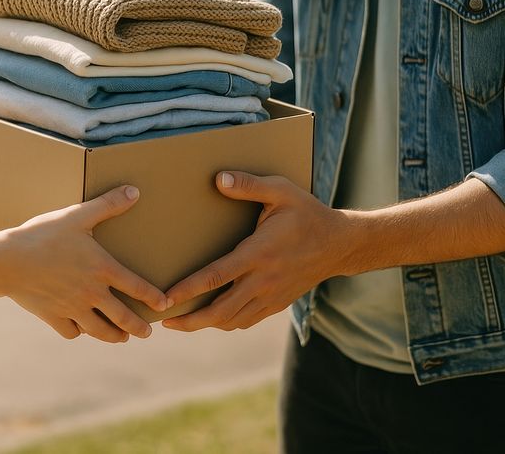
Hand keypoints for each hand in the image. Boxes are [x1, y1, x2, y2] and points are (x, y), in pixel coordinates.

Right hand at [0, 185, 171, 342]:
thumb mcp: (77, 215)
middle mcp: (91, 293)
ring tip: (121, 338)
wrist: (7, 261)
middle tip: (147, 333)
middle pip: (122, 317)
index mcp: (102, 269)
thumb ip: (107, 204)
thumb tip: (135, 191)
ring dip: (114, 335)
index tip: (164, 304)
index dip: (153, 297)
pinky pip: (71, 331)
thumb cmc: (42, 235)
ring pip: (99, 330)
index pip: (136, 287)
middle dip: (138, 327)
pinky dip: (79, 331)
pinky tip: (81, 329)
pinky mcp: (52, 317)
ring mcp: (72, 308)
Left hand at [161, 171, 353, 332]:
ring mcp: (271, 296)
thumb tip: (218, 179)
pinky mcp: (277, 303)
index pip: (216, 276)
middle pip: (220, 310)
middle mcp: (263, 280)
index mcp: (259, 253)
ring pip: (233, 320)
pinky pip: (246, 320)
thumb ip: (249, 185)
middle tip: (164, 322)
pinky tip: (211, 318)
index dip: (188, 290)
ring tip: (181, 322)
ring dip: (205, 325)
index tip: (166, 299)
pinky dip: (226, 323)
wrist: (340, 244)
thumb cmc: (307, 214)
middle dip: (190, 320)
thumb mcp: (282, 191)